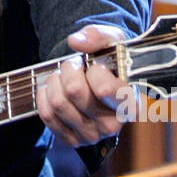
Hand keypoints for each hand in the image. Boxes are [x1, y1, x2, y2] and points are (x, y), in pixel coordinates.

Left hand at [34, 24, 131, 147]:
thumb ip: (98, 36)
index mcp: (130, 103)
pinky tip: (56, 90)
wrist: (101, 84)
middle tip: (75, 66)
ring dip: (56, 82)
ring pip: (57, 102)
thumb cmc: (110, 63)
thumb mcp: (112, 42)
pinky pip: (47, 114)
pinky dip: (45, 96)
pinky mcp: (71, 139)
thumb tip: (76, 42)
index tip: (97, 66)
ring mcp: (91, 135)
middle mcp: (113, 125)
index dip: (94, 69)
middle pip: (74, 92)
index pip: (103, 88)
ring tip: (65, 77)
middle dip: (69, 70)